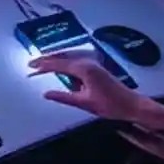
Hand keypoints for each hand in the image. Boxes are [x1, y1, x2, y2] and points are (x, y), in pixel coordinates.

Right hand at [29, 52, 163, 131]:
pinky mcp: (96, 69)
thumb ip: (63, 97)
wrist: (132, 105)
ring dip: (55, 61)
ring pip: (69, 58)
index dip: (43, 65)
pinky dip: (65, 64)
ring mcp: (93, 64)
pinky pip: (75, 62)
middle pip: (62, 58)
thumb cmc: (110, 105)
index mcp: (84, 69)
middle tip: (32, 64)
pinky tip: (61, 69)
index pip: (58, 64)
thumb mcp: (84, 103)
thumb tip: (46, 94)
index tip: (30, 66)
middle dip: (47, 60)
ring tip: (42, 65)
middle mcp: (88, 63)